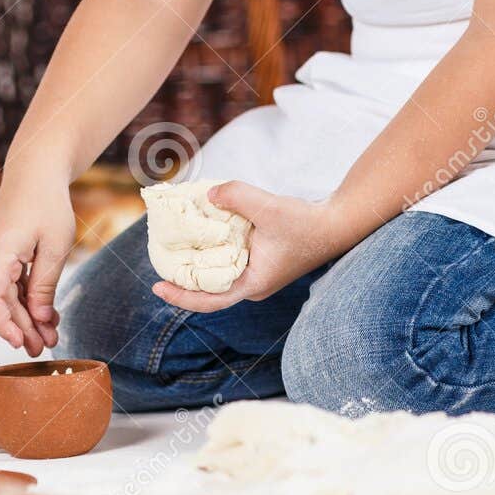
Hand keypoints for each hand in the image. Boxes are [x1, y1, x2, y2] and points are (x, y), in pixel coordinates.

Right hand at [0, 173, 75, 355]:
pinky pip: (8, 282)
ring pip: (4, 294)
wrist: (35, 173)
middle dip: (22, 327)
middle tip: (43, 349)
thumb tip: (40, 318)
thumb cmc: (48, 204)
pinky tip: (45, 315)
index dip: (3, 324)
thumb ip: (45, 284)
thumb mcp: (56, 246)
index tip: (19, 343)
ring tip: (48, 338)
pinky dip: (25, 298)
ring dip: (25, 316)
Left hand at [150, 182, 351, 313]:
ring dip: (196, 262)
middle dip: (182, 278)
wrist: (336, 224)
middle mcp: (251, 283)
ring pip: (217, 273)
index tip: (157, 288)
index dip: (181, 297)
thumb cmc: (307, 224)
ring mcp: (256, 272)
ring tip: (173, 246)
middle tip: (159, 261)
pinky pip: (228, 258)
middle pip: (208, 289)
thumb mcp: (270, 207)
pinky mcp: (259, 258)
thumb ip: (237, 196)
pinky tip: (201, 230)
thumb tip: (209, 194)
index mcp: (252, 283)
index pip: (210, 301)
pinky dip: (212, 248)